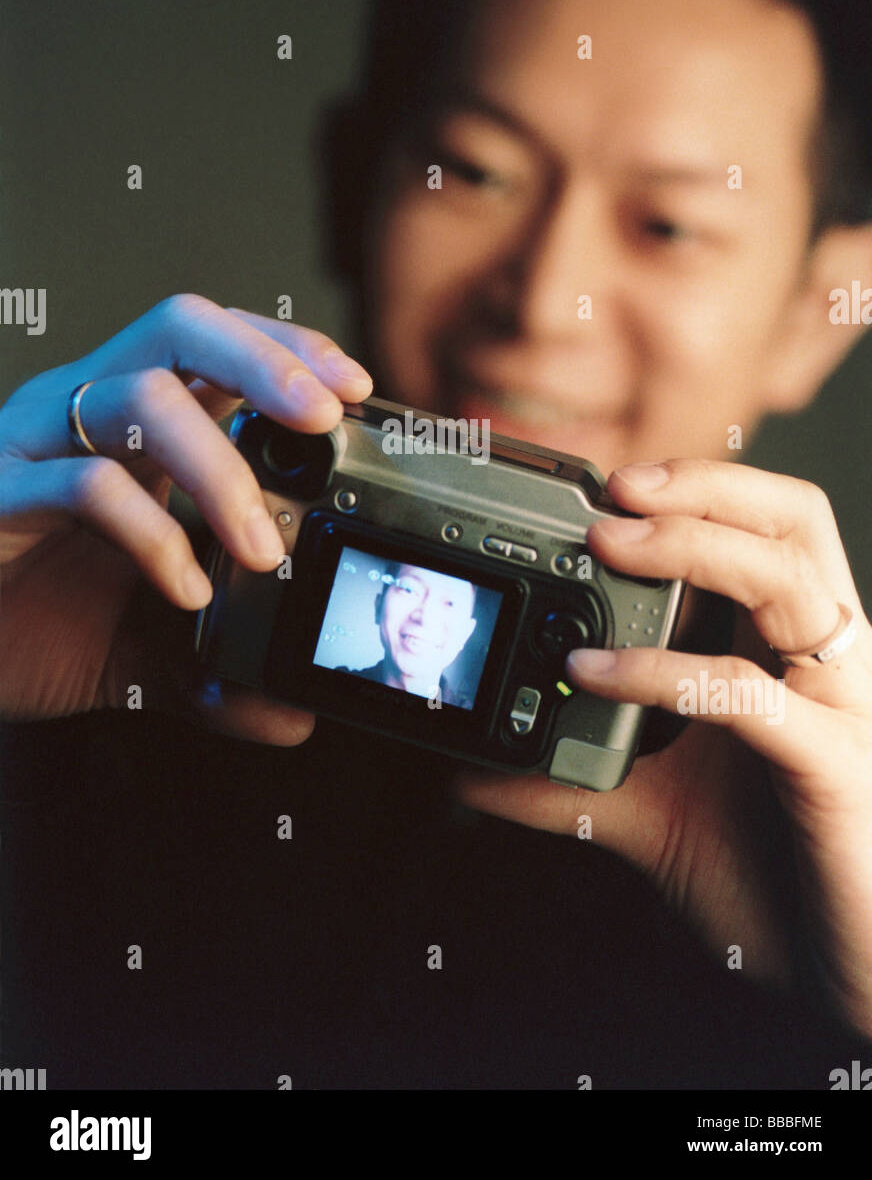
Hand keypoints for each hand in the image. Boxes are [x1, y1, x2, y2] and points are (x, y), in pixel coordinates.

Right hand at [0, 293, 371, 741]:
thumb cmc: (28, 625)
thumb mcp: (141, 650)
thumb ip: (214, 671)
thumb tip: (292, 716)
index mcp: (126, 424)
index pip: (214, 344)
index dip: (287, 348)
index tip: (358, 389)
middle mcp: (79, 411)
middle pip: (181, 328)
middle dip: (266, 361)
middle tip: (324, 419)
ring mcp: (32, 444)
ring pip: (141, 397)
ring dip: (222, 472)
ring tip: (264, 552)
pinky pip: (87, 483)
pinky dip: (154, 533)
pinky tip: (187, 591)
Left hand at [457, 459, 871, 1038]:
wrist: (844, 968)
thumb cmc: (774, 879)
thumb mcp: (657, 815)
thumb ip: (579, 784)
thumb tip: (480, 774)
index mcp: (790, 657)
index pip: (765, 530)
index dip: (695, 489)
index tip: (601, 489)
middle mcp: (825, 664)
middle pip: (795, 522)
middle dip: (703, 485)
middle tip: (612, 491)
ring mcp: (838, 708)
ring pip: (788, 577)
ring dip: (690, 544)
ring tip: (607, 542)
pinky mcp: (833, 767)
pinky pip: (746, 693)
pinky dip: (664, 670)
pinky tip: (595, 673)